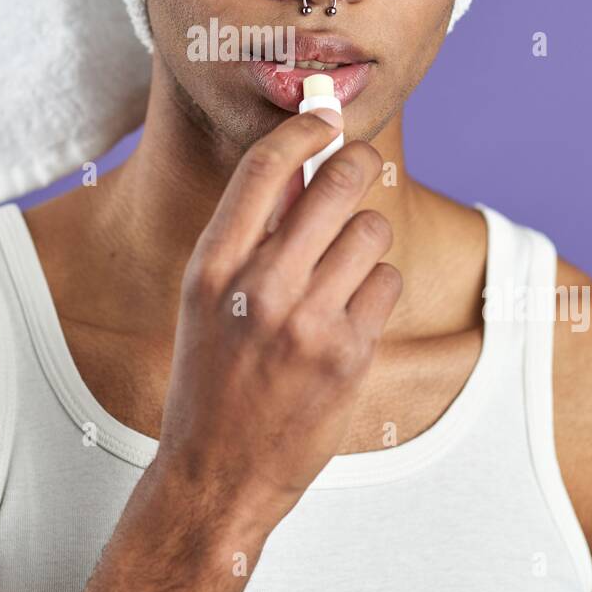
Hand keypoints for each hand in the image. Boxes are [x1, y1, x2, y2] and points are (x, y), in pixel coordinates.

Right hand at [153, 110, 401, 535]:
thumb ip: (248, 236)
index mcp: (212, 266)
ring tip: (346, 265)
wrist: (216, 475)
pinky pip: (386, 284)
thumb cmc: (210, 379)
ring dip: (366, 237)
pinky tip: (351, 314)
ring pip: (371, 230)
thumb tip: (297, 167)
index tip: (325, 116)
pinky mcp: (348, 354)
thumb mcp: (205, 301)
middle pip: (335, 182)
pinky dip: (375, 289)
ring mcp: (306, 321)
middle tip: (359, 165)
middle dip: (357, 163)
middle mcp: (258, 286)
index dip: (304, 128)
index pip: (264, 167)